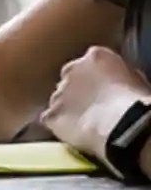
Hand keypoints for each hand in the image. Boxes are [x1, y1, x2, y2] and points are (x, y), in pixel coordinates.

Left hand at [42, 47, 150, 168]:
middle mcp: (71, 69)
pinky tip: (73, 133)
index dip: (97, 79)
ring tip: (85, 123)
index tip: (104, 90)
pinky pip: (51, 118)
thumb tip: (118, 80)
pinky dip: (59, 125)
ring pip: (59, 99)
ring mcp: (58, 92)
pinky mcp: (51, 113)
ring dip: (68, 108)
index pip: (90, 63)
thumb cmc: (139, 103)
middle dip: (78, 91)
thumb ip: (120, 75)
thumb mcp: (137, 79)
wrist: (124, 125)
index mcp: (96, 56)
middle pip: (70, 78)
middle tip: (93, 107)